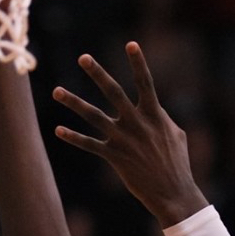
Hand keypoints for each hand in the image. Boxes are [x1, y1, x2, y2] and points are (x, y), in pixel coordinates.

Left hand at [52, 44, 208, 226]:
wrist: (173, 192)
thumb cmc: (177, 163)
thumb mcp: (176, 135)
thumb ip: (162, 118)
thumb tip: (155, 108)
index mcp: (155, 114)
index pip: (145, 83)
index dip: (139, 63)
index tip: (131, 43)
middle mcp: (137, 123)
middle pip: (113, 92)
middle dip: (97, 73)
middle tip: (83, 57)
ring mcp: (123, 139)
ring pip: (93, 115)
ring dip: (73, 102)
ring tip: (57, 90)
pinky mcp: (114, 156)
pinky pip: (89, 144)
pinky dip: (73, 137)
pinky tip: (58, 129)